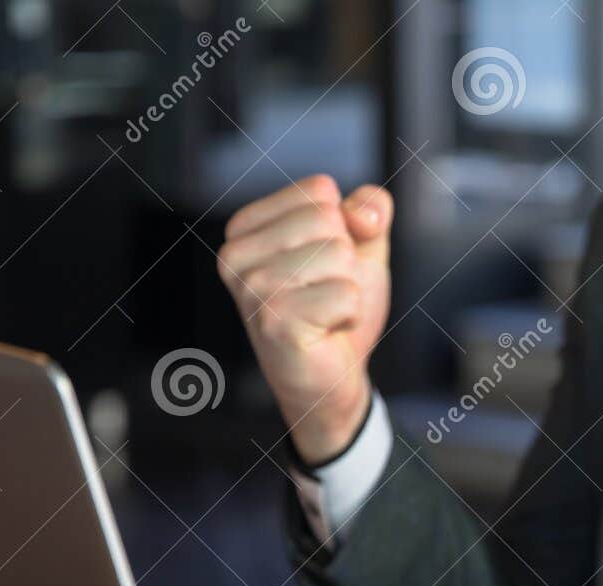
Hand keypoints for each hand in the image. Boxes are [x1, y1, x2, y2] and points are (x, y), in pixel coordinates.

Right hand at [217, 174, 392, 464]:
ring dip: (348, 289)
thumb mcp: (359, 247)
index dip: (342, 230)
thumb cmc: (335, 308)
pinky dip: (350, 315)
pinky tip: (326, 331)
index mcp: (246, 227)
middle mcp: (236, 254)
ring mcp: (252, 288)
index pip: (319, 191)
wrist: (333, 377)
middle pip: (330, 221)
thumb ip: (367, 211)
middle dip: (346, 260)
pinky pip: (347, 294)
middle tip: (323, 293)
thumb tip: (364, 213)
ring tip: (323, 313)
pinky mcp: (276, 321)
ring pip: (340, 256)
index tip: (321, 266)